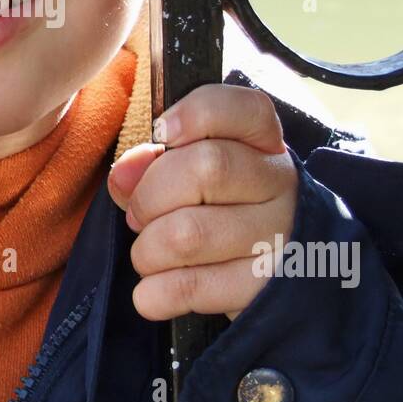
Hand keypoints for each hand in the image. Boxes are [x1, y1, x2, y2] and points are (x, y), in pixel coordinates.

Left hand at [106, 84, 297, 321]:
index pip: (246, 108)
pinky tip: (154, 292)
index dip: (195, 114)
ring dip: (148, 250)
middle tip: (138, 216)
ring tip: (148, 256)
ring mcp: (278, 237)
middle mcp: (279, 184)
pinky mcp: (264, 289)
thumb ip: (152, 166)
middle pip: (207, 168)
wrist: (278, 283)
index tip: (162, 132)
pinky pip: (190, 287)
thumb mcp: (192, 177)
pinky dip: (155, 293)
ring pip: (189, 233)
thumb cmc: (220, 214)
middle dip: (149, 195)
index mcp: (263, 144)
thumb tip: (123, 174)